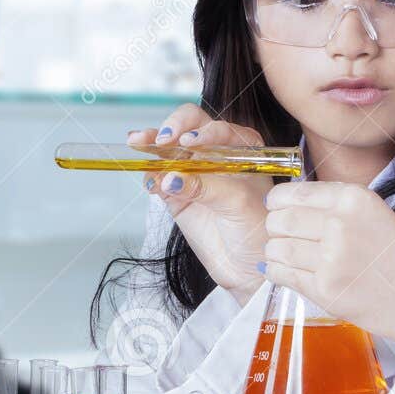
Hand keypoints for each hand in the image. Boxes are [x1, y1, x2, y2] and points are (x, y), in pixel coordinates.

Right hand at [128, 105, 271, 304]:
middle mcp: (217, 153)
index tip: (190, 143)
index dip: (201, 131)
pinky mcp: (176, 193)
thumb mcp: (237, 203)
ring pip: (168, 149)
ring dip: (151, 143)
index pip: (217, 127)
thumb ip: (206, 185)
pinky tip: (151, 183)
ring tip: (137, 142)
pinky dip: (151, 176)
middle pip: (188, 127)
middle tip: (162, 140)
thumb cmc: (257, 230)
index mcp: (242, 147)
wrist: (248, 267)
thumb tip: (170, 177)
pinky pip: (158, 177)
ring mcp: (194, 171)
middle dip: (172, 128)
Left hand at [262, 181, 394, 351]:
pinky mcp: (325, 290)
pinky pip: (284, 275)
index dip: (278, 201)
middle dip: (275, 227)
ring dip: (276, 251)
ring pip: (277, 248)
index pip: (295, 193)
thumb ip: (338, 208)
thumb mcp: (377, 213)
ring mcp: (330, 259)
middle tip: (279, 233)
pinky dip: (278, 272)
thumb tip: (294, 205)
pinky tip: (284, 271)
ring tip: (285, 254)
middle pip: (281, 220)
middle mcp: (339, 224)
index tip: (276, 206)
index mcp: (354, 199)